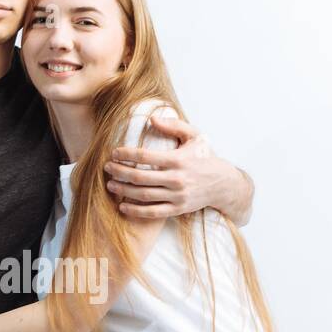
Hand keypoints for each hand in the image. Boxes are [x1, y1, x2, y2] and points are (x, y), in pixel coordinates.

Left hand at [105, 115, 241, 219]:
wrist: (224, 184)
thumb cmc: (205, 158)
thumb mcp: (195, 136)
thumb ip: (174, 125)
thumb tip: (152, 119)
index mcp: (178, 160)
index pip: (145, 156)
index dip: (126, 154)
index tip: (114, 153)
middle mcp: (176, 179)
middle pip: (140, 177)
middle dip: (120, 172)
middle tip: (107, 168)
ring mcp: (177, 196)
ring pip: (144, 195)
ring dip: (124, 190)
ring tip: (110, 185)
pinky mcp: (177, 209)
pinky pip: (153, 212)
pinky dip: (136, 211)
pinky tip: (123, 206)